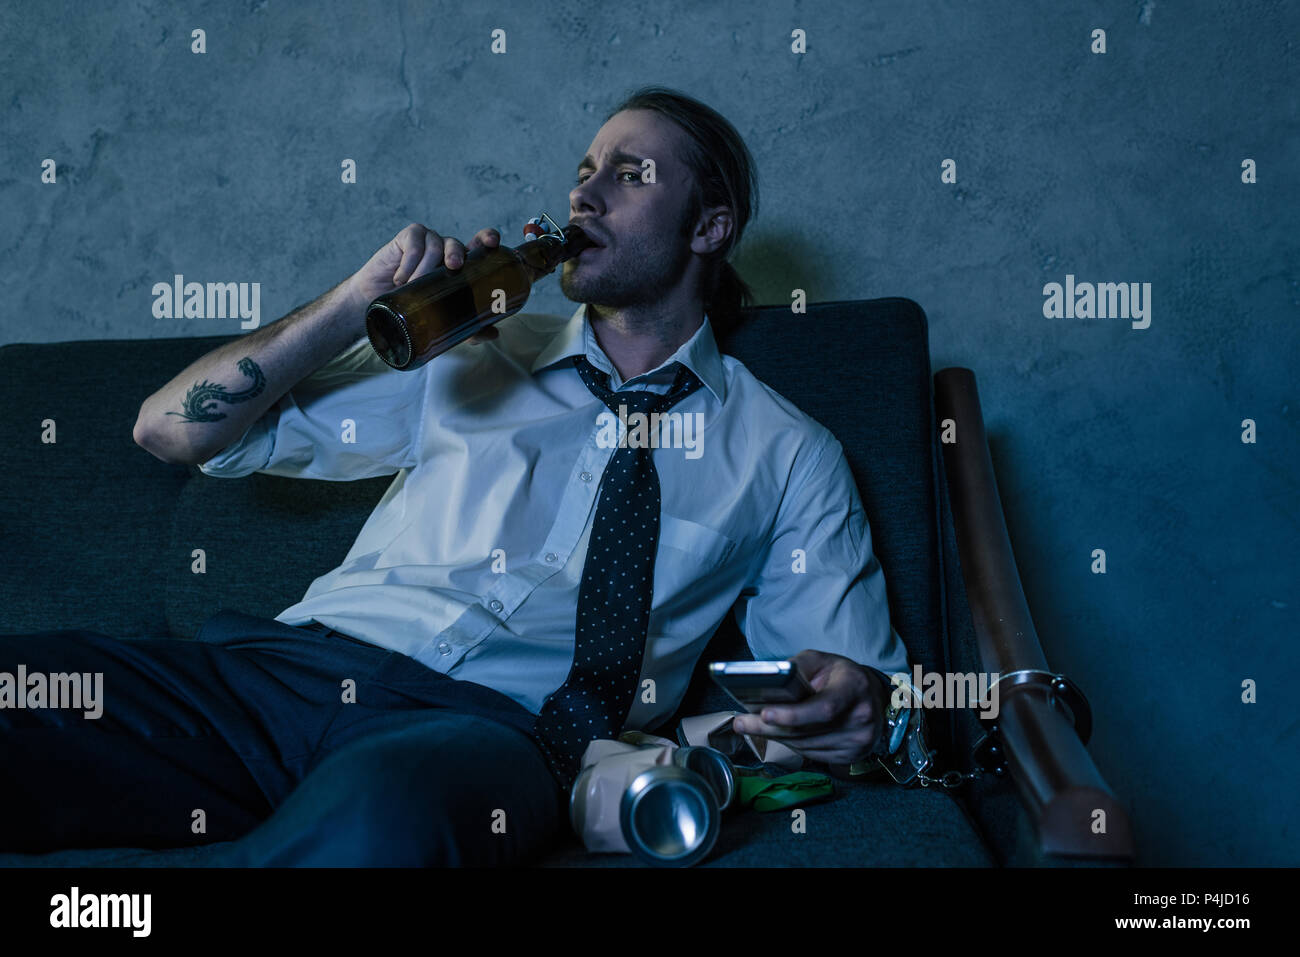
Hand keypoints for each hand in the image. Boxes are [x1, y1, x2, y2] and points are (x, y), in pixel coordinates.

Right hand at [345, 223, 502, 343]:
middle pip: (456, 243)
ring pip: (435, 246)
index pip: (477, 245)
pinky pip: (413, 244)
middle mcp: (444, 250)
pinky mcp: (405, 238)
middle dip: (456, 253)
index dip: (486, 238)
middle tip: (454, 266)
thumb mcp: (442, 319)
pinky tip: (400, 278)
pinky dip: (408, 263)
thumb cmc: (411, 307)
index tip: (493, 242)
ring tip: (412, 286)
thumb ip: (468, 327)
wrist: (375, 304)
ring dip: (425, 267)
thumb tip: (493, 333)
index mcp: (459, 264)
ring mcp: (426, 241)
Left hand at [730, 650, 886, 765]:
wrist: (873, 697)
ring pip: (805, 746)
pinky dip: (790, 744)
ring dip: (775, 737)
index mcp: (854, 687)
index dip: (793, 714)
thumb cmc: (841, 676)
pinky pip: (811, 754)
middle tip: (741, 722)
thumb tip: (766, 683)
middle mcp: (861, 718)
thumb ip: (796, 668)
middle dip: (769, 727)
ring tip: (750, 725)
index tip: (764, 713)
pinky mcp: (851, 756)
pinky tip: (776, 733)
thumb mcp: (821, 660)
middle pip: (808, 731)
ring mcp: (858, 741)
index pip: (824, 708)